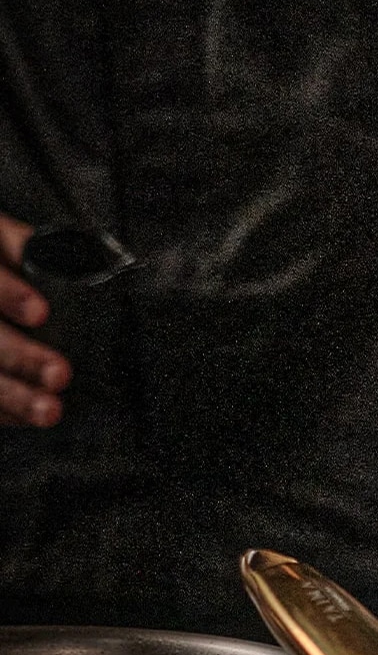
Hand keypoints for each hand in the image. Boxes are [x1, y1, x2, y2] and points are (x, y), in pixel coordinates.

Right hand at [0, 212, 69, 426]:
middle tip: (59, 374)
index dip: (11, 295)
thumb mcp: (1, 235)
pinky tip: (28, 418)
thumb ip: (33, 246)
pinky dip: (4, 411)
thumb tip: (91, 259)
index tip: (40, 313)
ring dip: (13, 397)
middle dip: (21, 356)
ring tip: (50, 412)